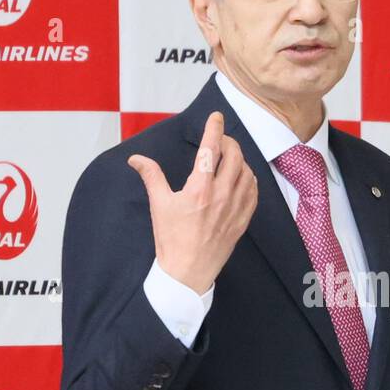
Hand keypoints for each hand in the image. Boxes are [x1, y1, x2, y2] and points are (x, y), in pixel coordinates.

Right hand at [127, 110, 257, 293]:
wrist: (188, 272)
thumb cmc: (172, 240)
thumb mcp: (159, 205)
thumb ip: (151, 176)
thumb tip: (136, 159)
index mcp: (199, 189)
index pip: (211, 149)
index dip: (214, 128)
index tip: (216, 116)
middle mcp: (221, 195)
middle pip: (234, 156)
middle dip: (228, 142)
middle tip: (219, 140)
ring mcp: (235, 208)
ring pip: (247, 172)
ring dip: (240, 159)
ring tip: (229, 157)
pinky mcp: (243, 220)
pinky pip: (253, 191)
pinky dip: (249, 178)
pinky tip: (242, 177)